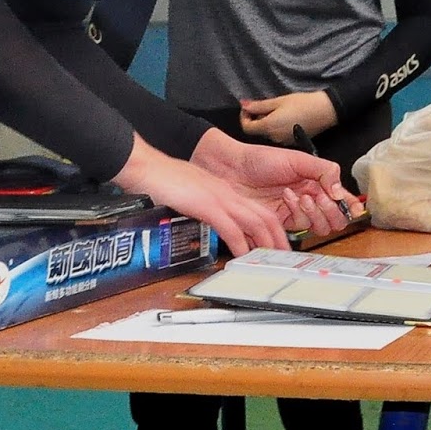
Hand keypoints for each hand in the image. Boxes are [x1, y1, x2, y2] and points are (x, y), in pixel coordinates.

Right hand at [113, 136, 288, 255]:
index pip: (260, 211)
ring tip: (272, 262)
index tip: (276, 246)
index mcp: (226, 192)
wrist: (146, 167)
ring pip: (255, 222)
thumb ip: (206, 210)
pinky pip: (231, 228)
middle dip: (278, 240)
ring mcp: (219, 199)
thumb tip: (213, 228)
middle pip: (266, 217)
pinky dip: (240, 246)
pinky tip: (243, 257)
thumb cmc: (164, 182)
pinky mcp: (207, 206)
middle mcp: (228, 194)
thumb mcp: (193, 197)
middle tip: (284, 259)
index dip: (273, 230)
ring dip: (266, 244)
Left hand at [192, 127, 362, 236]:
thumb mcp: (297, 159)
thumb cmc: (260, 159)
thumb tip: (341, 191)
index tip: (351, 207)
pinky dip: (298, 214)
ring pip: (319, 226)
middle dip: (331, 210)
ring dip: (314, 212)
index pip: (341, 199)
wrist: (231, 169)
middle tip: (320, 197)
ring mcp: (295, 212)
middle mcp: (309, 198)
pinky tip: (287, 199)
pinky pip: (299, 229)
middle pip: (334, 218)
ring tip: (301, 196)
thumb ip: (324, 171)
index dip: (349, 205)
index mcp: (316, 181)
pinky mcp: (281, 223)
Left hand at [239, 91, 338, 144]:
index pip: (247, 128)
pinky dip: (278, 127)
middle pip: (258, 130)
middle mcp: (274, 138)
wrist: (326, 111)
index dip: (244, 117)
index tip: (249, 107)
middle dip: (258, 118)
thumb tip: (243, 105)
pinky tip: (287, 117)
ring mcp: (283, 142)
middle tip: (266, 105)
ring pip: (268, 133)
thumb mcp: (278, 101)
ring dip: (268, 122)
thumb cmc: (303, 103)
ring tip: (279, 109)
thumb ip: (258, 105)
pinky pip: (278, 135)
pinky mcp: (292, 142)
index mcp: (268, 127)